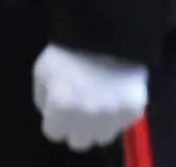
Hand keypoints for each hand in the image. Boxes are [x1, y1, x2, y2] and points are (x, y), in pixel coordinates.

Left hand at [32, 43, 147, 150]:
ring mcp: (113, 116)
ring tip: (96, 103)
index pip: (53, 133)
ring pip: (101, 138)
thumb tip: (50, 116)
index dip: (54, 120)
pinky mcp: (133, 111)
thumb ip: (42, 99)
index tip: (59, 109)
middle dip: (74, 128)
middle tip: (77, 110)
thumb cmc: (68, 52)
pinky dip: (115, 117)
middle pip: (78, 143)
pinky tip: (111, 97)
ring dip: (96, 126)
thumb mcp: (42, 71)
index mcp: (62, 107)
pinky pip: (121, 126)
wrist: (105, 34)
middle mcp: (88, 118)